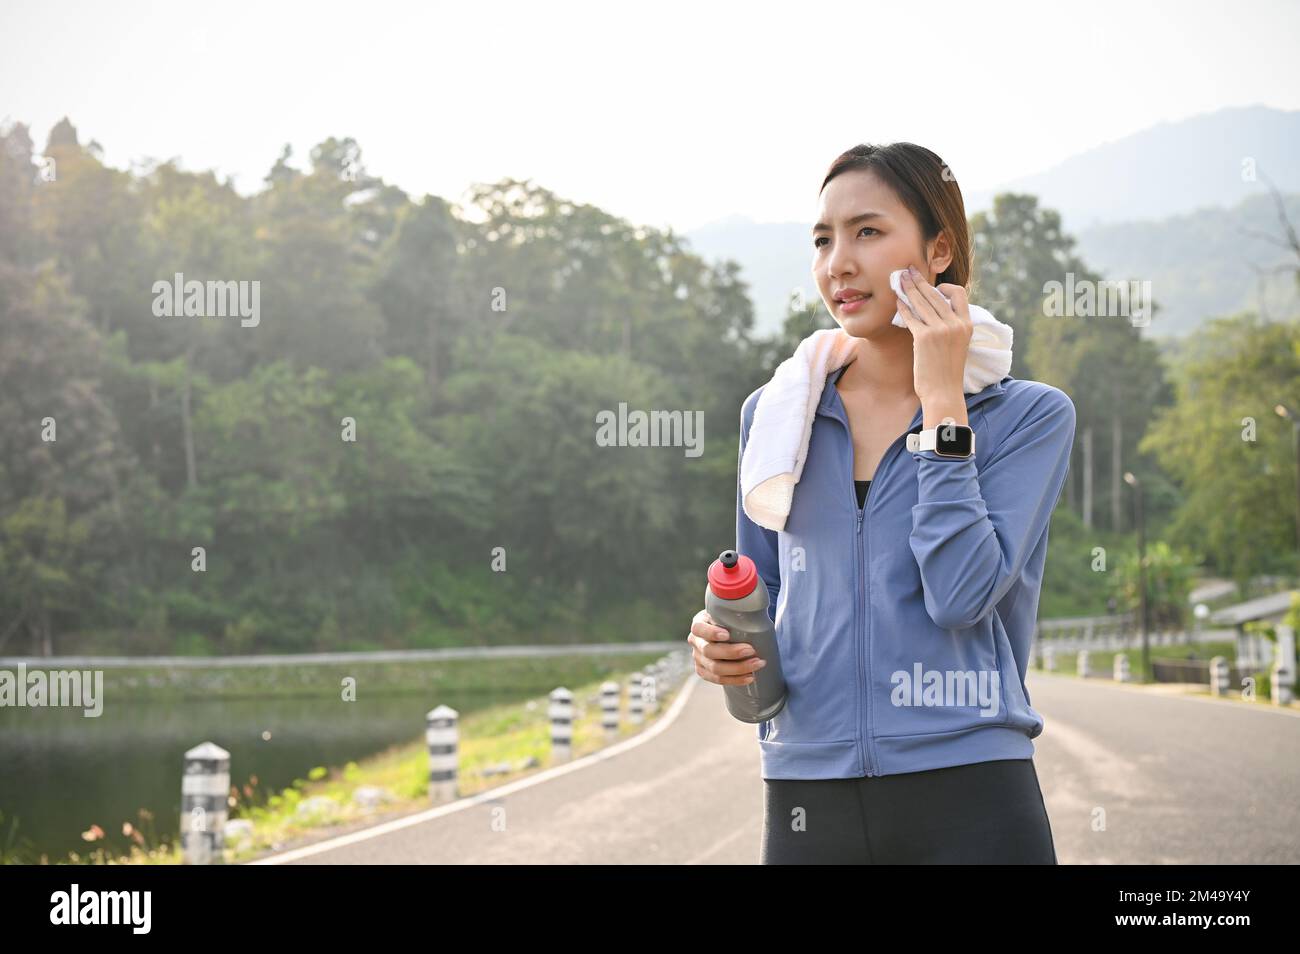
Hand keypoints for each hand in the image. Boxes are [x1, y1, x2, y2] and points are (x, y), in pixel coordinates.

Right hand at [687, 609, 766, 685]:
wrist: (725, 632)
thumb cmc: (729, 620)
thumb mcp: (727, 611)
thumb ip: (734, 608)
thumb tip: (753, 604)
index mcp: (698, 624)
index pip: (699, 628)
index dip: (711, 633)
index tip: (727, 634)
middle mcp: (695, 642)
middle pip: (709, 651)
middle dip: (732, 652)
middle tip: (752, 650)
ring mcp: (698, 658)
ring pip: (714, 668)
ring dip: (738, 668)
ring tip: (757, 664)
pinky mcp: (704, 671)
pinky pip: (718, 679)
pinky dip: (735, 680)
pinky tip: (750, 677)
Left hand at [895, 266, 972, 403]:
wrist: (944, 392)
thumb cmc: (948, 372)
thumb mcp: (958, 345)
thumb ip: (951, 327)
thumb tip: (936, 312)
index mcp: (967, 325)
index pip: (959, 294)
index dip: (945, 286)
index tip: (933, 286)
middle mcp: (955, 324)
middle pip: (935, 294)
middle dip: (919, 280)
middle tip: (908, 270)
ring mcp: (940, 330)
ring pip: (921, 302)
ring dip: (908, 289)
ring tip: (899, 280)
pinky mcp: (924, 338)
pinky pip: (911, 317)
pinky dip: (903, 307)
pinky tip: (897, 301)